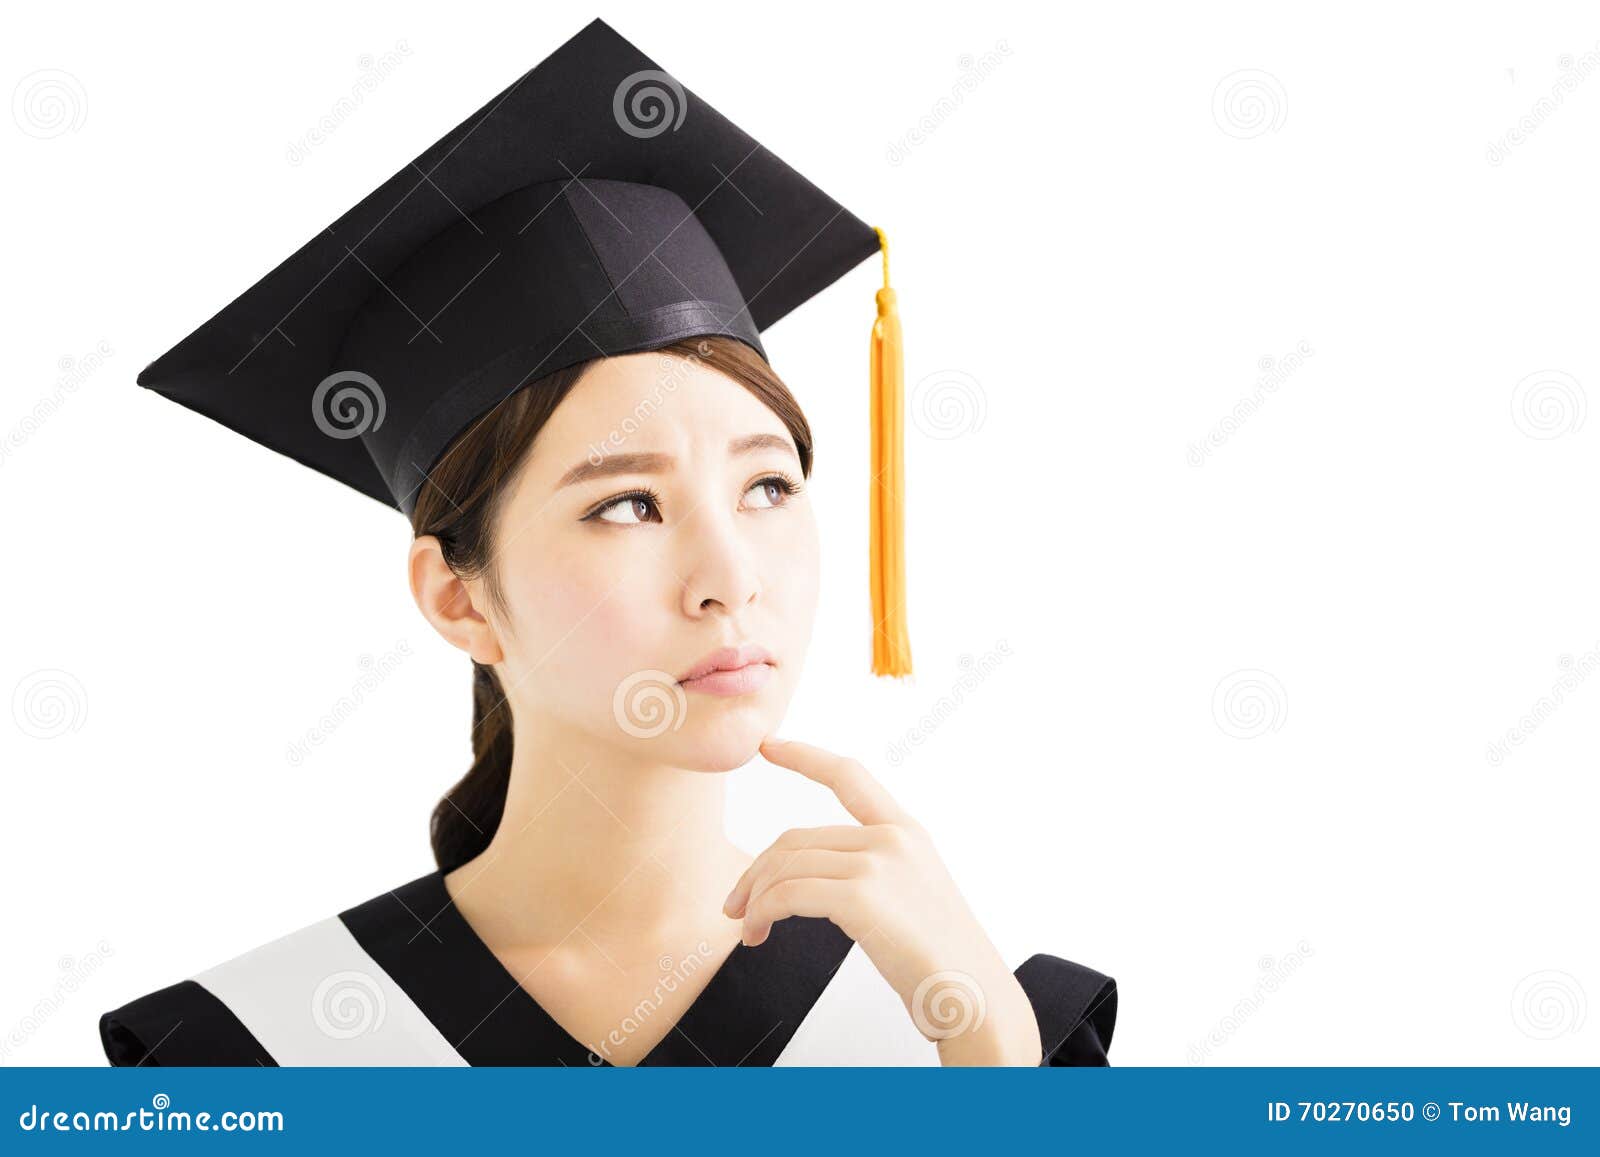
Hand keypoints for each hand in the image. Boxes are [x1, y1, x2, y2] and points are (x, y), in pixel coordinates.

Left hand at [721, 736, 1042, 1065]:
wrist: (974, 997)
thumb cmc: (942, 963)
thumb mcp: (913, 897)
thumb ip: (874, 873)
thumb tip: (812, 880)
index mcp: (907, 832)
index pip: (849, 775)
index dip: (804, 756)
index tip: (768, 744)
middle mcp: (892, 838)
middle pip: (796, 838)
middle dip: (756, 872)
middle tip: (736, 906)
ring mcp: (878, 864)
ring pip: (785, 865)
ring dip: (754, 899)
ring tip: (748, 929)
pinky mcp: (861, 896)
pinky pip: (787, 894)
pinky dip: (762, 913)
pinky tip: (758, 934)